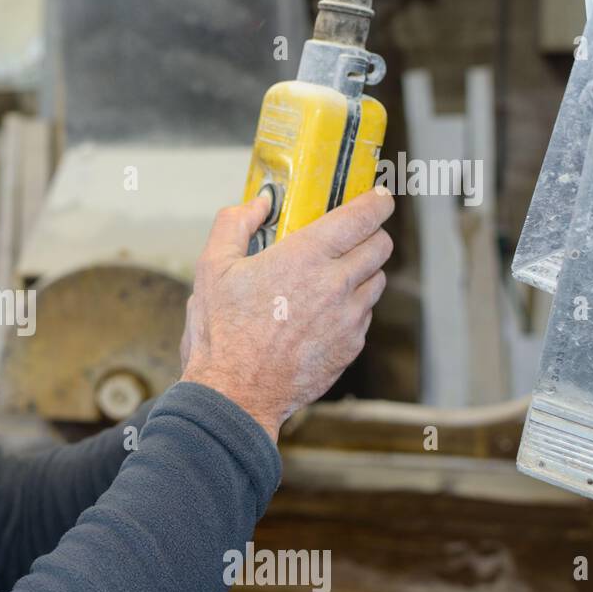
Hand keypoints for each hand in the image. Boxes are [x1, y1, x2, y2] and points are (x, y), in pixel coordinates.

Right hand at [179, 186, 394, 443]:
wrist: (235, 394)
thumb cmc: (222, 334)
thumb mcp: (211, 269)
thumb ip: (234, 224)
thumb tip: (259, 203)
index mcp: (306, 257)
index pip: (363, 216)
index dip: (377, 201)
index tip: (378, 197)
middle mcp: (336, 285)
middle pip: (380, 246)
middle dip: (372, 234)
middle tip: (352, 236)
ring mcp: (348, 319)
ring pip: (377, 281)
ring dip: (363, 272)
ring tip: (333, 277)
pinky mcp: (350, 347)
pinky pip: (363, 317)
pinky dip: (352, 308)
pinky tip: (323, 314)